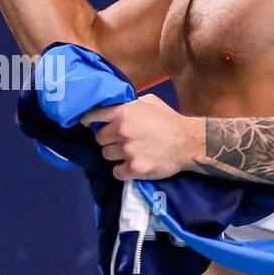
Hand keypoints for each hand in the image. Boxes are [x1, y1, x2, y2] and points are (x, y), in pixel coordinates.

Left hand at [80, 94, 203, 180]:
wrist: (188, 143)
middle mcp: (122, 130)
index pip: (94, 115)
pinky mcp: (135, 168)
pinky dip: (122, 171)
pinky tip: (130, 166)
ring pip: (107, 155)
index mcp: (124, 112)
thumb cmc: (169, 120)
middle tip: (119, 141)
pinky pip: (116, 172)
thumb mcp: (149, 102)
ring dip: (115, 155)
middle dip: (108, 140)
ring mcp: (128, 150)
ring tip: (128, 153)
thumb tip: (116, 106)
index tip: (85, 123)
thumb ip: (130, 104)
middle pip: (100, 139)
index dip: (88, 120)